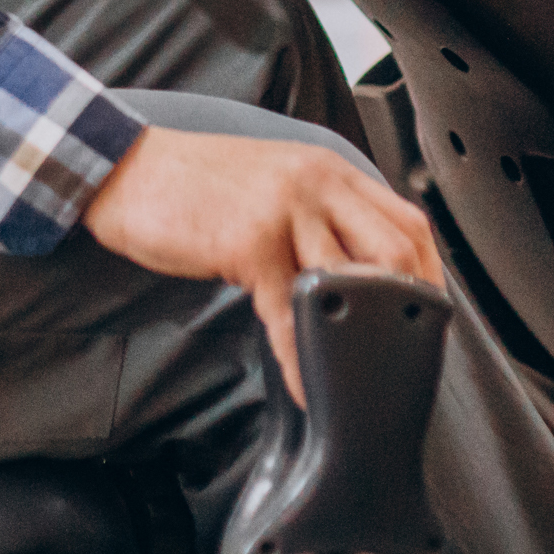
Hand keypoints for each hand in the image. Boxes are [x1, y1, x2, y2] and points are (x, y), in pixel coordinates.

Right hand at [81, 125, 440, 405]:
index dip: (429, 273)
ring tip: (358, 382)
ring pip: (350, 281)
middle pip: (394, 251)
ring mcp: (285, 209)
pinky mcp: (250, 242)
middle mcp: (317, 181)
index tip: (428, 315)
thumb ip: (316, 213)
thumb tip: (351, 271)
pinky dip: (302, 358)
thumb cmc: (193, 184)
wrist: (124, 169)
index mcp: (327, 168)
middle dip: (405, 310)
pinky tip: (304, 386)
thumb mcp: (271, 182)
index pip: (407, 219)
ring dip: (357, 340)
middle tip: (399, 357)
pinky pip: (291, 312)